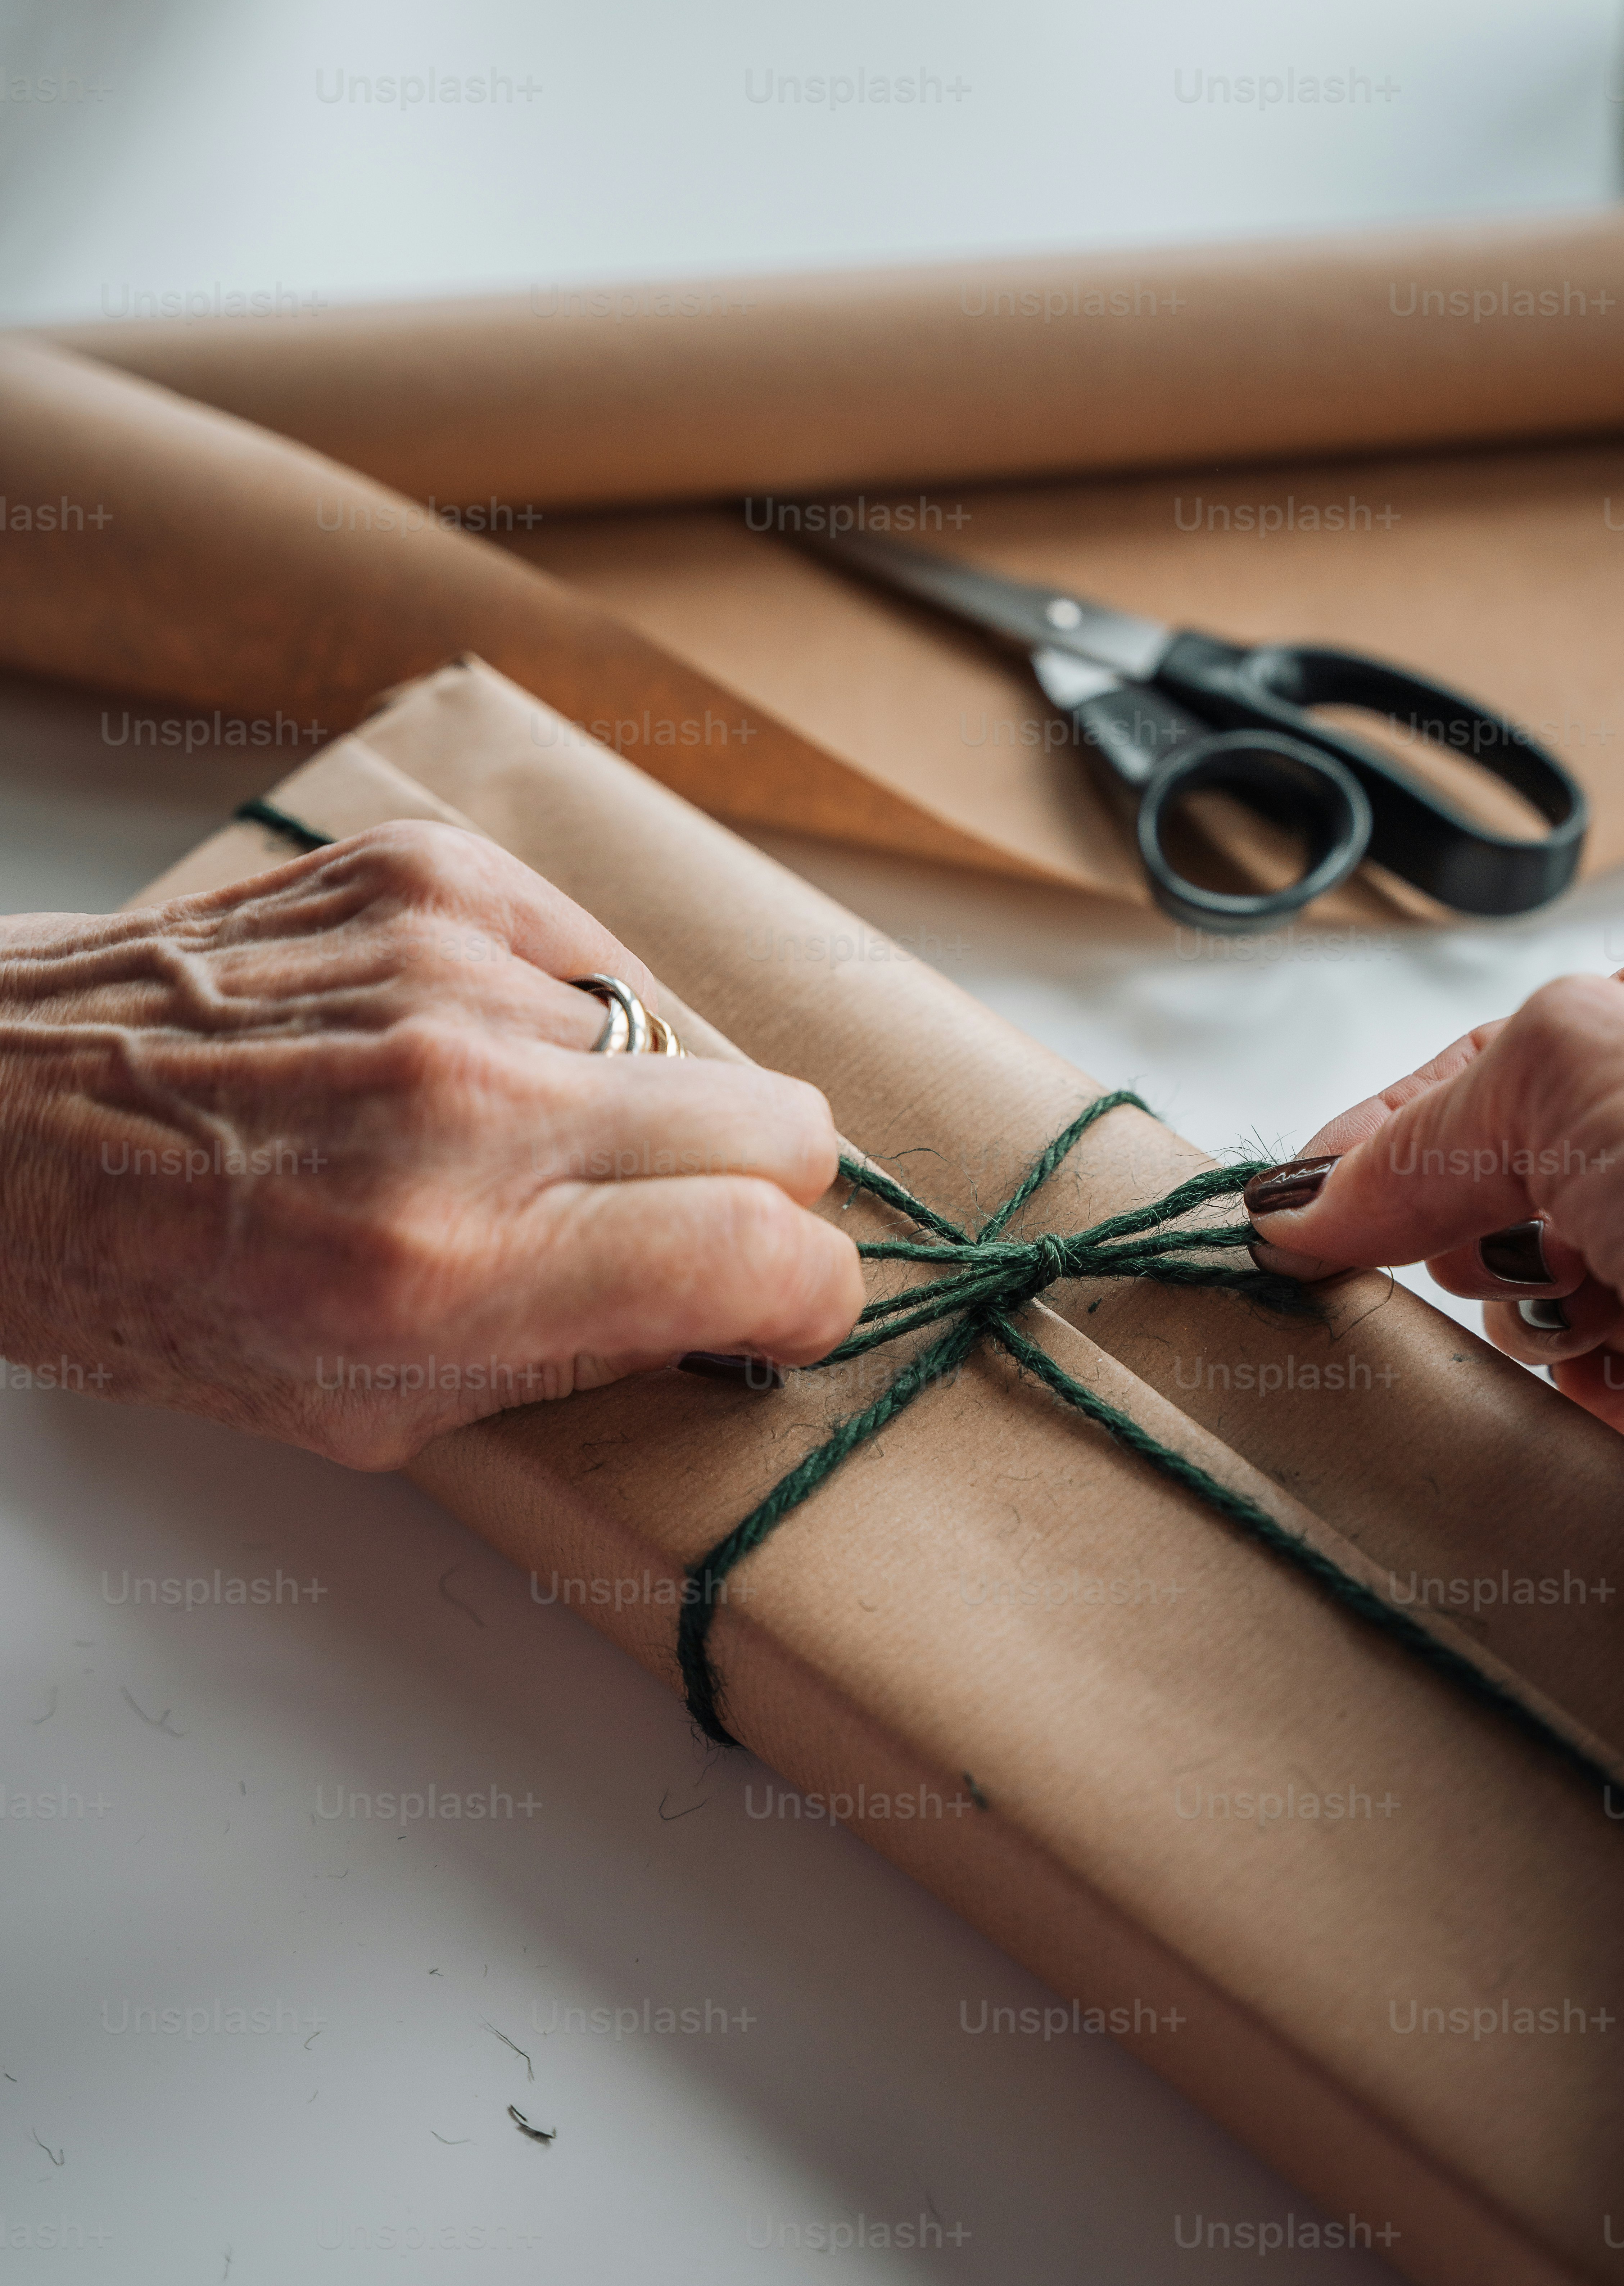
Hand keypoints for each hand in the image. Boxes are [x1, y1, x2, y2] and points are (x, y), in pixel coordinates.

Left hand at [0, 821, 862, 1467]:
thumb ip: (562, 1366)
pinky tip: (463, 1049)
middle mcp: (459, 1102)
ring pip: (682, 1039)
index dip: (811, 1292)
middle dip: (761, 1188)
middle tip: (681, 1220)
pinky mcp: (426, 876)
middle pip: (781, 1120)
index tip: (784, 1303)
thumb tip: (719, 1311)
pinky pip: (593, 954)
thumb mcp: (358, 1409)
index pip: (757, 1253)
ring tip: (509, 1133)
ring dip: (630, 1100)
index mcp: (442, 1263)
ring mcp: (445, 968)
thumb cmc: (151, 1281)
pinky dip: (559, 1014)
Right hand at [1243, 943, 1623, 1693]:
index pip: (1521, 1053)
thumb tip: (1314, 1202)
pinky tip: (1576, 1367)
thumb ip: (1424, 1126)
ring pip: (1539, 1274)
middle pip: (1521, 1165)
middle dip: (1472, 1207)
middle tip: (1453, 1234)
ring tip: (1557, 1301)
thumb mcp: (1574, 1063)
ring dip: (1516, 1295)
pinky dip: (1549, 1375)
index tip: (1313, 1185)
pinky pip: (1570, 1373)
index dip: (1407, 1117)